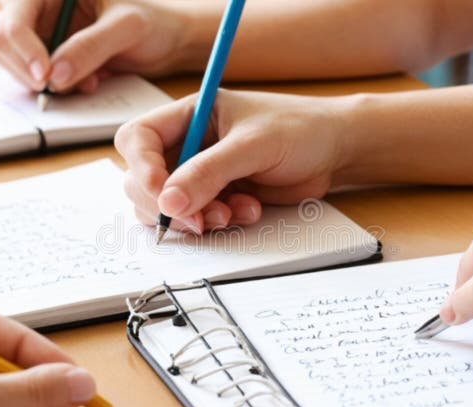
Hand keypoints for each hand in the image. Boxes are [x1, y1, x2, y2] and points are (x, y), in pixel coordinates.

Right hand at [0, 0, 188, 92]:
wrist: (168, 40)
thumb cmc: (154, 21)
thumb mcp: (127, 28)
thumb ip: (91, 47)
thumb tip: (54, 76)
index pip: (15, 11)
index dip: (22, 44)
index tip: (44, 75)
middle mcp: (42, 5)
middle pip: (3, 35)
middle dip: (25, 66)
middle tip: (53, 88)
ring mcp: (43, 30)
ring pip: (14, 59)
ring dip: (43, 80)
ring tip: (86, 82)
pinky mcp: (51, 55)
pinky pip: (36, 76)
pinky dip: (57, 87)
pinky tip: (89, 83)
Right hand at [116, 89, 350, 231]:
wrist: (334, 151)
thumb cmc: (299, 130)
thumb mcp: (253, 146)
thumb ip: (209, 172)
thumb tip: (168, 202)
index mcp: (188, 116)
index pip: (138, 139)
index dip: (141, 168)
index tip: (163, 193)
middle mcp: (187, 144)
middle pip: (142, 180)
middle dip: (169, 204)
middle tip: (201, 219)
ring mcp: (200, 174)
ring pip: (167, 206)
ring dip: (195, 219)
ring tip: (233, 214)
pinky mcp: (217, 197)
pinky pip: (197, 220)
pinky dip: (218, 223)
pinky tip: (250, 211)